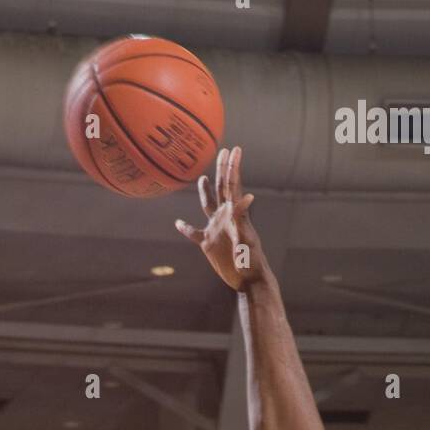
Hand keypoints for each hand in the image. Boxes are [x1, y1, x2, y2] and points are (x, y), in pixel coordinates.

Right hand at [175, 146, 261, 291]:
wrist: (248, 279)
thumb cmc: (251, 261)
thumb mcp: (246, 237)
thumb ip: (243, 217)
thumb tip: (246, 196)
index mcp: (234, 214)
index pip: (232, 185)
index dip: (233, 167)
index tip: (235, 149)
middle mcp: (224, 218)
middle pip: (222, 188)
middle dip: (223, 169)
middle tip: (224, 151)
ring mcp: (216, 230)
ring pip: (208, 206)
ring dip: (206, 192)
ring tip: (202, 179)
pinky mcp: (208, 245)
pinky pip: (194, 234)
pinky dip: (186, 229)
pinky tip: (178, 224)